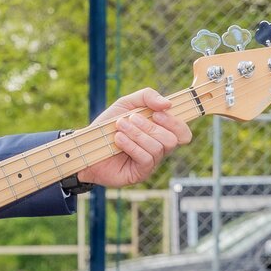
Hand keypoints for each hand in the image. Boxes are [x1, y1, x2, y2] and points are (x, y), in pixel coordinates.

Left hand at [76, 88, 191, 189]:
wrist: (86, 145)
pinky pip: (146, 159)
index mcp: (160, 132)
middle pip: (172, 139)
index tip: (156, 113)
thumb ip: (147, 97)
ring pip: (158, 148)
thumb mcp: (126, 104)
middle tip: (130, 118)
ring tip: (120, 127)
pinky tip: (118, 139)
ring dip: (137, 134)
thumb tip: (168, 104)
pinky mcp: (140, 173)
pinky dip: (131, 145)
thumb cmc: (108, 126)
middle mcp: (159, 149)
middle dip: (150, 126)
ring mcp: (151, 163)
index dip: (174, 122)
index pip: (183, 132)